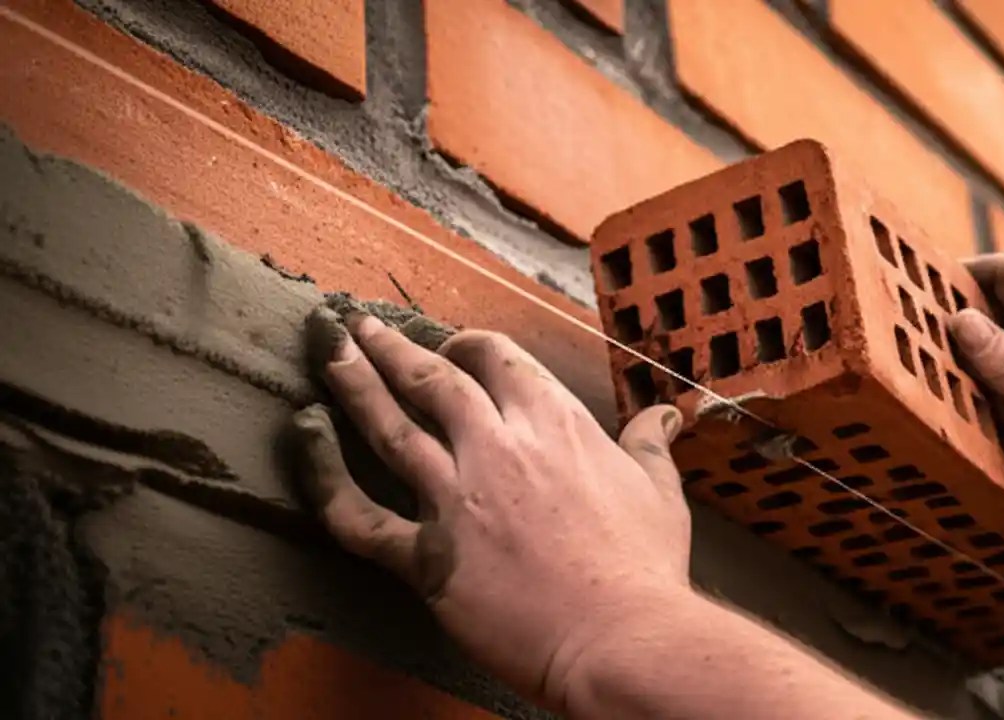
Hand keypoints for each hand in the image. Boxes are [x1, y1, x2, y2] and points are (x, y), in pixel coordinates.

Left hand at [291, 308, 693, 708]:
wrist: (623, 636)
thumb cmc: (645, 568)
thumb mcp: (659, 491)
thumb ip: (650, 444)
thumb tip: (666, 415)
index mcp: (554, 423)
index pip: (495, 359)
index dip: (464, 345)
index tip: (447, 344)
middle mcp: (499, 447)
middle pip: (432, 378)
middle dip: (391, 346)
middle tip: (360, 327)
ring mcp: (458, 499)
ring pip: (389, 425)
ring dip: (351, 382)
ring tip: (326, 350)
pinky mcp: (429, 557)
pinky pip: (359, 516)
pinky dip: (323, 476)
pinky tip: (305, 439)